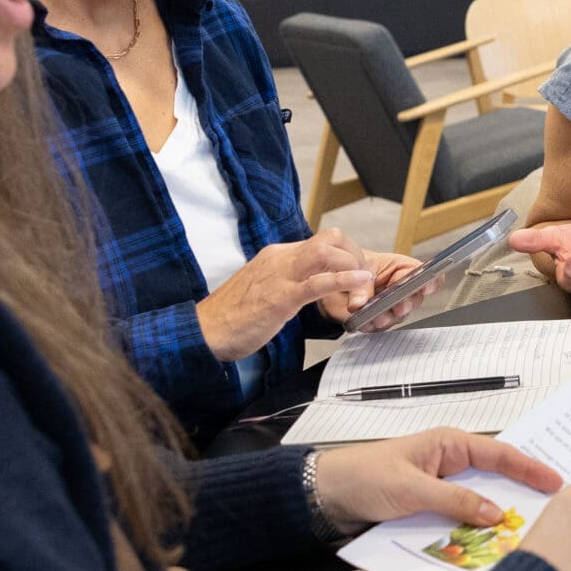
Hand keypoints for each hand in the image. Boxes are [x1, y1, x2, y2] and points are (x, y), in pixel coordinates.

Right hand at [198, 228, 377, 361]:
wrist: (204, 331)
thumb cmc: (233, 316)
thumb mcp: (265, 288)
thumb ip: (286, 281)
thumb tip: (310, 285)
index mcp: (276, 255)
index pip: (322, 241)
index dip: (347, 254)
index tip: (357, 273)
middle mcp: (280, 258)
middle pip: (331, 240)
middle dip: (355, 256)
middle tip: (365, 279)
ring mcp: (279, 275)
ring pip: (328, 253)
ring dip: (354, 267)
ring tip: (366, 286)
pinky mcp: (279, 297)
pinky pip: (317, 282)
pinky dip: (343, 281)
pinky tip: (359, 286)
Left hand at [308, 429, 564, 529]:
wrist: (322, 497)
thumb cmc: (362, 478)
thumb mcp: (411, 488)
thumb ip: (454, 501)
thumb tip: (496, 513)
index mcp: (449, 445)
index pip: (501, 453)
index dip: (531, 467)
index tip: (557, 482)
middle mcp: (450, 465)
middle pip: (496, 480)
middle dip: (522, 495)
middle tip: (553, 511)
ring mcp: (442, 489)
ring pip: (480, 504)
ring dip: (498, 519)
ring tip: (528, 534)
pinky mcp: (431, 511)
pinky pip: (461, 520)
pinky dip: (475, 532)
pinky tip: (489, 547)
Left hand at [325, 250, 427, 329]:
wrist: (334, 278)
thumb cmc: (352, 265)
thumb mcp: (357, 266)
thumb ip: (361, 285)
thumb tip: (360, 304)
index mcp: (402, 269)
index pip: (424, 275)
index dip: (430, 282)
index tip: (425, 287)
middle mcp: (401, 289)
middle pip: (414, 299)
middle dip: (406, 304)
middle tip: (399, 306)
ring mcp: (391, 306)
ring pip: (397, 315)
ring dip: (387, 317)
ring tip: (377, 317)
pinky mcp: (378, 319)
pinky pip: (379, 326)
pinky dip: (371, 325)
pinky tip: (365, 322)